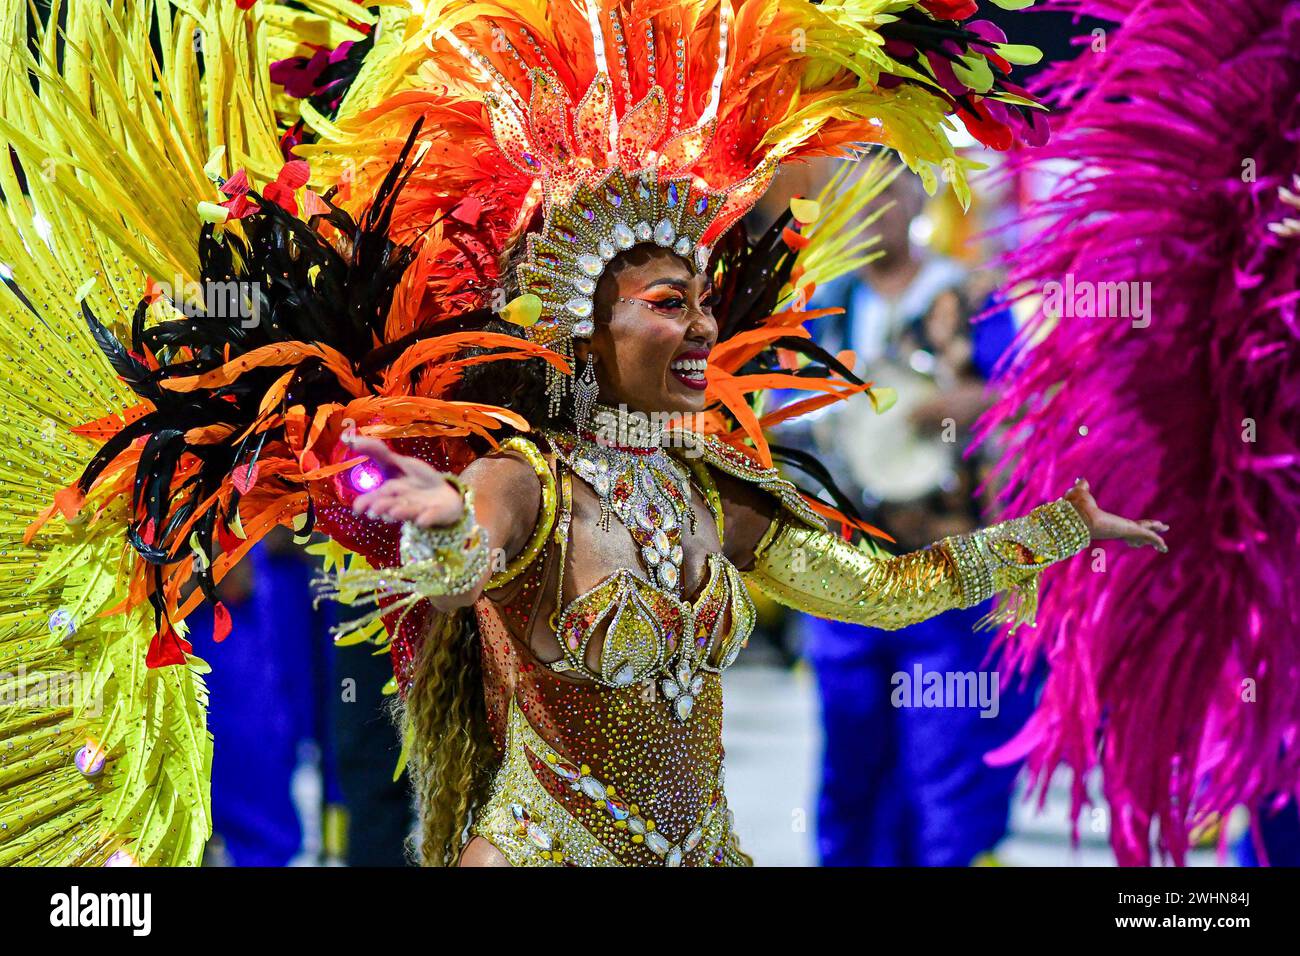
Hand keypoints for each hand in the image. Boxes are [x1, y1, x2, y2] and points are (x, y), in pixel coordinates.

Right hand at [343, 433, 464, 527]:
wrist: (445, 495)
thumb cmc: (418, 480)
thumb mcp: (399, 462)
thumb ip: (377, 452)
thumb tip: (349, 438)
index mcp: (389, 493)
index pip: (374, 499)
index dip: (365, 503)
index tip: (357, 509)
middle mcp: (401, 503)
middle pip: (390, 506)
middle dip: (383, 507)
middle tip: (375, 509)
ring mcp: (419, 510)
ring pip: (408, 512)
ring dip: (401, 512)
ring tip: (395, 510)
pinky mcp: (435, 514)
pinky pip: (430, 517)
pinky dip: (427, 518)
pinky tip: (423, 519)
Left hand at [1064, 478, 1167, 552]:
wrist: (1077, 517)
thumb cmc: (1075, 507)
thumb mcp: (1080, 493)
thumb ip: (1083, 487)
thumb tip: (1082, 480)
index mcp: (1105, 523)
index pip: (1120, 526)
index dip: (1127, 528)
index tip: (1132, 533)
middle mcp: (1115, 529)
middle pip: (1134, 533)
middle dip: (1144, 536)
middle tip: (1152, 541)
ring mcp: (1123, 531)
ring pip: (1143, 534)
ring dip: (1153, 538)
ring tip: (1163, 546)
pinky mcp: (1130, 531)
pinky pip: (1148, 536)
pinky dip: (1157, 541)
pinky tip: (1164, 547)